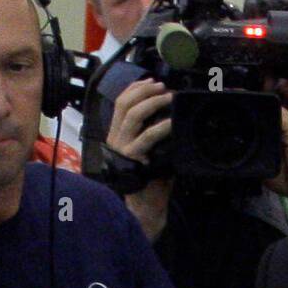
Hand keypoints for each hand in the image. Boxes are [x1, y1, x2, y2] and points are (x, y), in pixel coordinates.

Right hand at [108, 79, 173, 239]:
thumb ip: (153, 132)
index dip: (135, 88)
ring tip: (169, 98)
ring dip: (153, 103)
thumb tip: (169, 112)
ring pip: (133, 115)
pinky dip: (161, 127)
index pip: (120, 102)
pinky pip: (147, 137)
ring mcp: (122, 147)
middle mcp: (116, 137)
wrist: (145, 206)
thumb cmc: (151, 179)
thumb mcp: (151, 150)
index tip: (152, 81)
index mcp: (117, 133)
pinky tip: (172, 122)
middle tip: (164, 87)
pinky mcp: (132, 158)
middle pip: (125, 103)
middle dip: (145, 91)